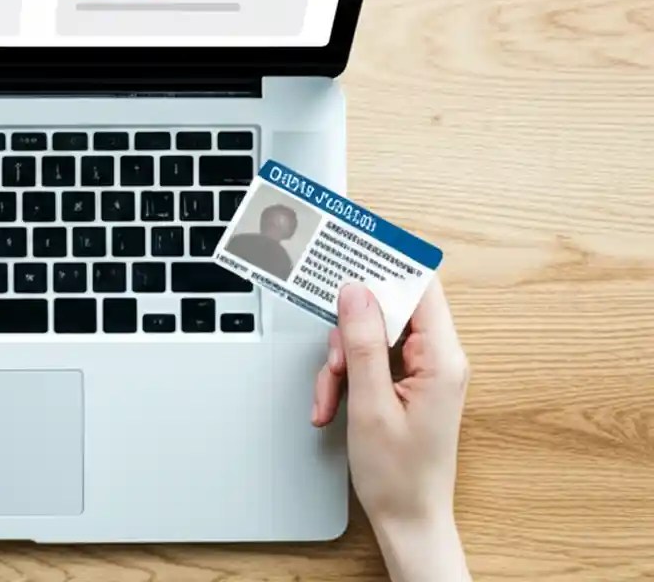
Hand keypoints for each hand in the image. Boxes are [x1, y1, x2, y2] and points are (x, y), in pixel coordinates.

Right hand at [312, 281, 471, 581]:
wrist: (407, 520)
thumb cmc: (398, 475)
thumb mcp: (370, 405)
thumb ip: (362, 343)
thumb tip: (355, 291)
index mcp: (442, 359)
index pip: (420, 287)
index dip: (386, 266)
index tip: (352, 253)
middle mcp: (439, 359)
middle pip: (387, 311)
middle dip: (349, 334)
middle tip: (333, 366)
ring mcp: (423, 371)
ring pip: (371, 336)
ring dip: (342, 362)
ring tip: (331, 399)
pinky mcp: (406, 383)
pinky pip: (370, 359)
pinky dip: (346, 378)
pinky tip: (334, 405)